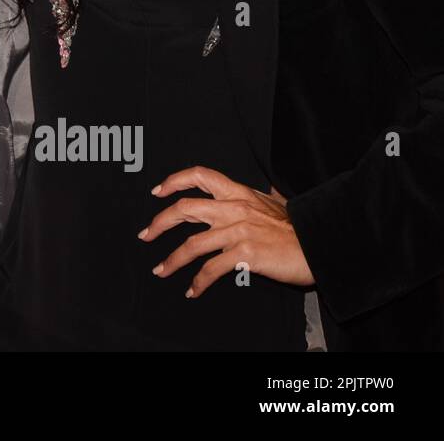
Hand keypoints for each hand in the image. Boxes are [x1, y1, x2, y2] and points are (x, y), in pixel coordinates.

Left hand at [139, 165, 314, 296]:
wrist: (321, 244)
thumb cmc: (300, 228)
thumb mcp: (276, 203)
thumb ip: (261, 198)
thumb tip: (261, 190)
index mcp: (239, 193)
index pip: (200, 176)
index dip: (174, 181)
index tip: (157, 191)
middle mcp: (234, 208)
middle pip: (184, 209)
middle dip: (160, 223)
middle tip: (146, 235)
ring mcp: (238, 231)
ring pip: (192, 244)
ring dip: (172, 260)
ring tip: (160, 270)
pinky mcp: (245, 254)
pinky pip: (212, 269)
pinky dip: (198, 281)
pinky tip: (192, 290)